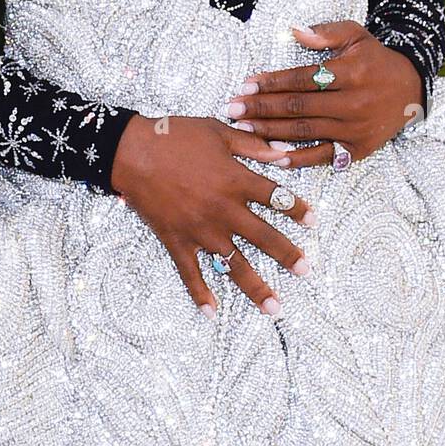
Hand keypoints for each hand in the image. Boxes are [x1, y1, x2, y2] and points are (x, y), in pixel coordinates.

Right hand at [110, 112, 317, 319]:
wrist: (131, 151)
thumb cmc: (174, 136)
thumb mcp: (217, 132)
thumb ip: (253, 145)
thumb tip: (284, 153)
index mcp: (235, 180)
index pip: (275, 198)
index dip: (297, 209)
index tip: (313, 221)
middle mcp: (223, 210)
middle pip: (263, 237)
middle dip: (287, 255)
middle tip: (305, 270)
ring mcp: (200, 230)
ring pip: (233, 264)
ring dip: (255, 287)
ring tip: (274, 307)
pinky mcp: (177, 241)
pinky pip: (191, 273)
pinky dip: (200, 294)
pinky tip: (212, 313)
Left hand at [223, 20, 423, 167]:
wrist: (411, 88)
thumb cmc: (375, 59)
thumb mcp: (356, 35)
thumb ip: (326, 33)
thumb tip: (295, 31)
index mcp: (350, 72)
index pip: (302, 79)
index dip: (272, 82)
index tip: (245, 84)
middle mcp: (353, 102)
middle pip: (298, 107)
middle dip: (261, 108)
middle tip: (232, 110)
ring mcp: (355, 128)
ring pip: (305, 132)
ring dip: (270, 132)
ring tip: (243, 130)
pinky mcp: (358, 149)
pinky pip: (323, 156)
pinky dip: (298, 158)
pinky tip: (273, 156)